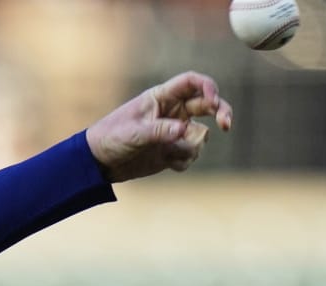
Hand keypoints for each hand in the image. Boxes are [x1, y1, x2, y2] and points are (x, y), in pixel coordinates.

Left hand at [86, 71, 233, 182]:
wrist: (99, 162)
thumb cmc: (111, 137)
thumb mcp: (134, 133)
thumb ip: (160, 131)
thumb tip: (185, 131)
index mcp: (162, 97)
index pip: (191, 83)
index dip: (208, 86)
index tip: (214, 99)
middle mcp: (173, 112)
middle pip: (208, 105)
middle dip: (221, 112)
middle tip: (226, 125)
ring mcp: (174, 131)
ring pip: (201, 135)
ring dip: (193, 145)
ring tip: (171, 153)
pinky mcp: (172, 150)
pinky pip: (191, 154)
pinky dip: (184, 160)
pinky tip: (168, 163)